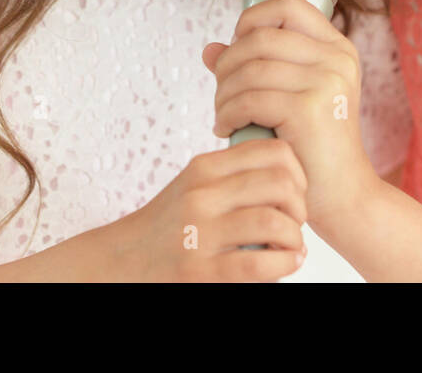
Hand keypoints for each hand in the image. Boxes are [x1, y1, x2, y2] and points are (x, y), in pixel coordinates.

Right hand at [107, 138, 307, 281]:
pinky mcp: (201, 271)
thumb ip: (233, 174)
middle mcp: (201, 194)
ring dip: (295, 237)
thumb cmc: (168, 224)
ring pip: (274, 222)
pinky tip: (285, 263)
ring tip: (292, 246)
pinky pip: (259, 264)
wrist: (122, 260)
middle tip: (297, 220)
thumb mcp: (194, 184)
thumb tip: (290, 172)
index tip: (298, 190)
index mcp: (204, 167)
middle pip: (280, 183)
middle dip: (300, 205)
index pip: (273, 151)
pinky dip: (285, 264)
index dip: (299, 171)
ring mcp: (200, 233)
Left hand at [202, 0, 377, 231]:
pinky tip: (227, 129)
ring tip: (223, 115)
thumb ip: (253, 67)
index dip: (252, 21)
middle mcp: (337, 58)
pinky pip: (248, 98)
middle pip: (260, 36)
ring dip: (223, 93)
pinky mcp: (310, 108)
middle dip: (228, 64)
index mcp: (337, 48)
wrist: (343, 197)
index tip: (238, 50)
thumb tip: (210, 49)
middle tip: (222, 94)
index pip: (287, 5)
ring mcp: (327, 80)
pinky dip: (228, 113)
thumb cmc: (314, 148)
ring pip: (249, 68)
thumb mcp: (289, 97)